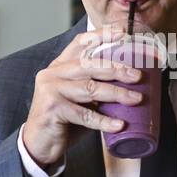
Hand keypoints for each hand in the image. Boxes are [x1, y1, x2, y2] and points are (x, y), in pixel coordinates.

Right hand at [22, 24, 142, 171]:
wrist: (39, 144)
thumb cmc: (64, 120)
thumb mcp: (79, 98)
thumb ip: (95, 86)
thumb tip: (131, 82)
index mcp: (60, 66)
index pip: (81, 43)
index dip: (102, 35)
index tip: (123, 32)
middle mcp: (53, 73)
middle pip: (89, 64)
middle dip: (116, 69)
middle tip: (138, 76)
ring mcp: (51, 89)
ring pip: (90, 88)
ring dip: (116, 94)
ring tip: (136, 99)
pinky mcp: (52, 109)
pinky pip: (84, 114)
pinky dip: (104, 120)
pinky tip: (119, 124)